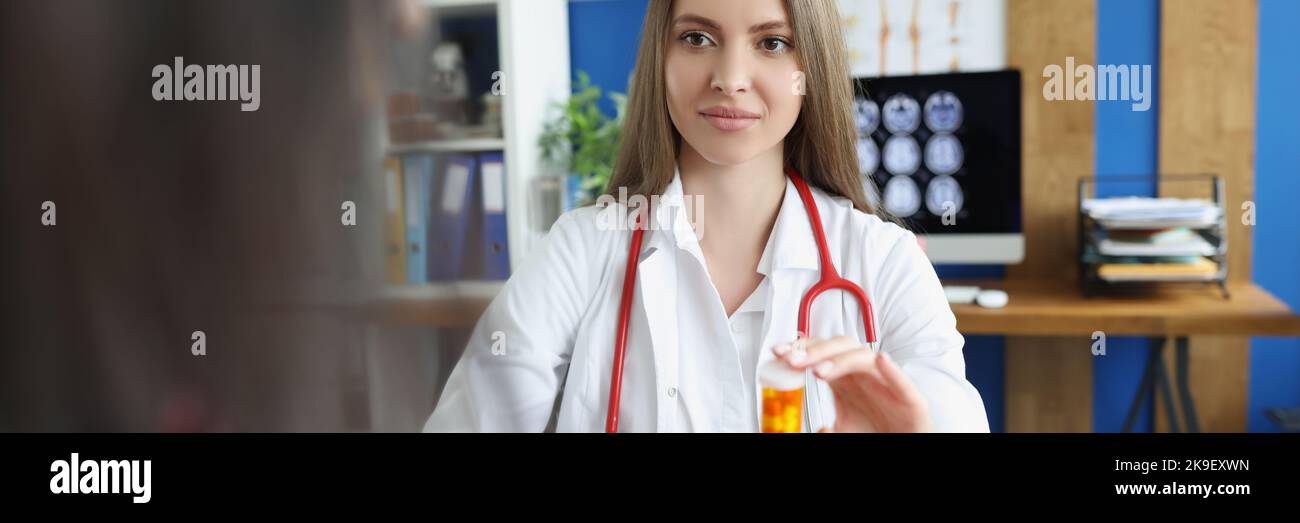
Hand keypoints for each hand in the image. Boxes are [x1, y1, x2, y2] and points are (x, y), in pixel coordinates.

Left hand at [773, 337, 931, 432]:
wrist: (908, 441)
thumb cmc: (877, 429)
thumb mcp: (842, 428)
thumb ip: (823, 428)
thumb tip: (806, 430)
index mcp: (845, 376)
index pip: (820, 352)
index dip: (800, 348)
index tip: (777, 351)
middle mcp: (864, 373)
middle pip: (838, 349)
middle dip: (814, 351)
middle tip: (792, 359)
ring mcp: (886, 382)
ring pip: (864, 359)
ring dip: (841, 361)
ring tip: (820, 370)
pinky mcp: (910, 399)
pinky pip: (901, 381)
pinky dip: (891, 370)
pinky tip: (880, 360)